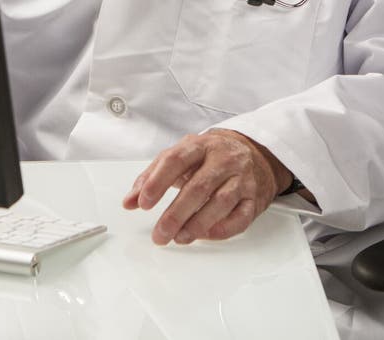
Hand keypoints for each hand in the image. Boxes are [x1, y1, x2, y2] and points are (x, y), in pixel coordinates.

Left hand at [122, 129, 291, 245]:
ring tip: (179, 238)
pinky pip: (240, 218)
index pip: (176, 160)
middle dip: (176, 214)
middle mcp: (223, 160)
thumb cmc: (210, 157)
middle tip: (159, 233)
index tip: (144, 203)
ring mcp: (241, 179)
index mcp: (200, 145)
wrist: (254, 153)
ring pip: (220, 203)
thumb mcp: (181, 156)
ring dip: (197, 224)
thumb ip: (152, 176)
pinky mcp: (253, 199)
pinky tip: (205, 236)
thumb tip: (129, 201)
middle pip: (198, 187)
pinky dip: (222, 229)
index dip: (158, 182)